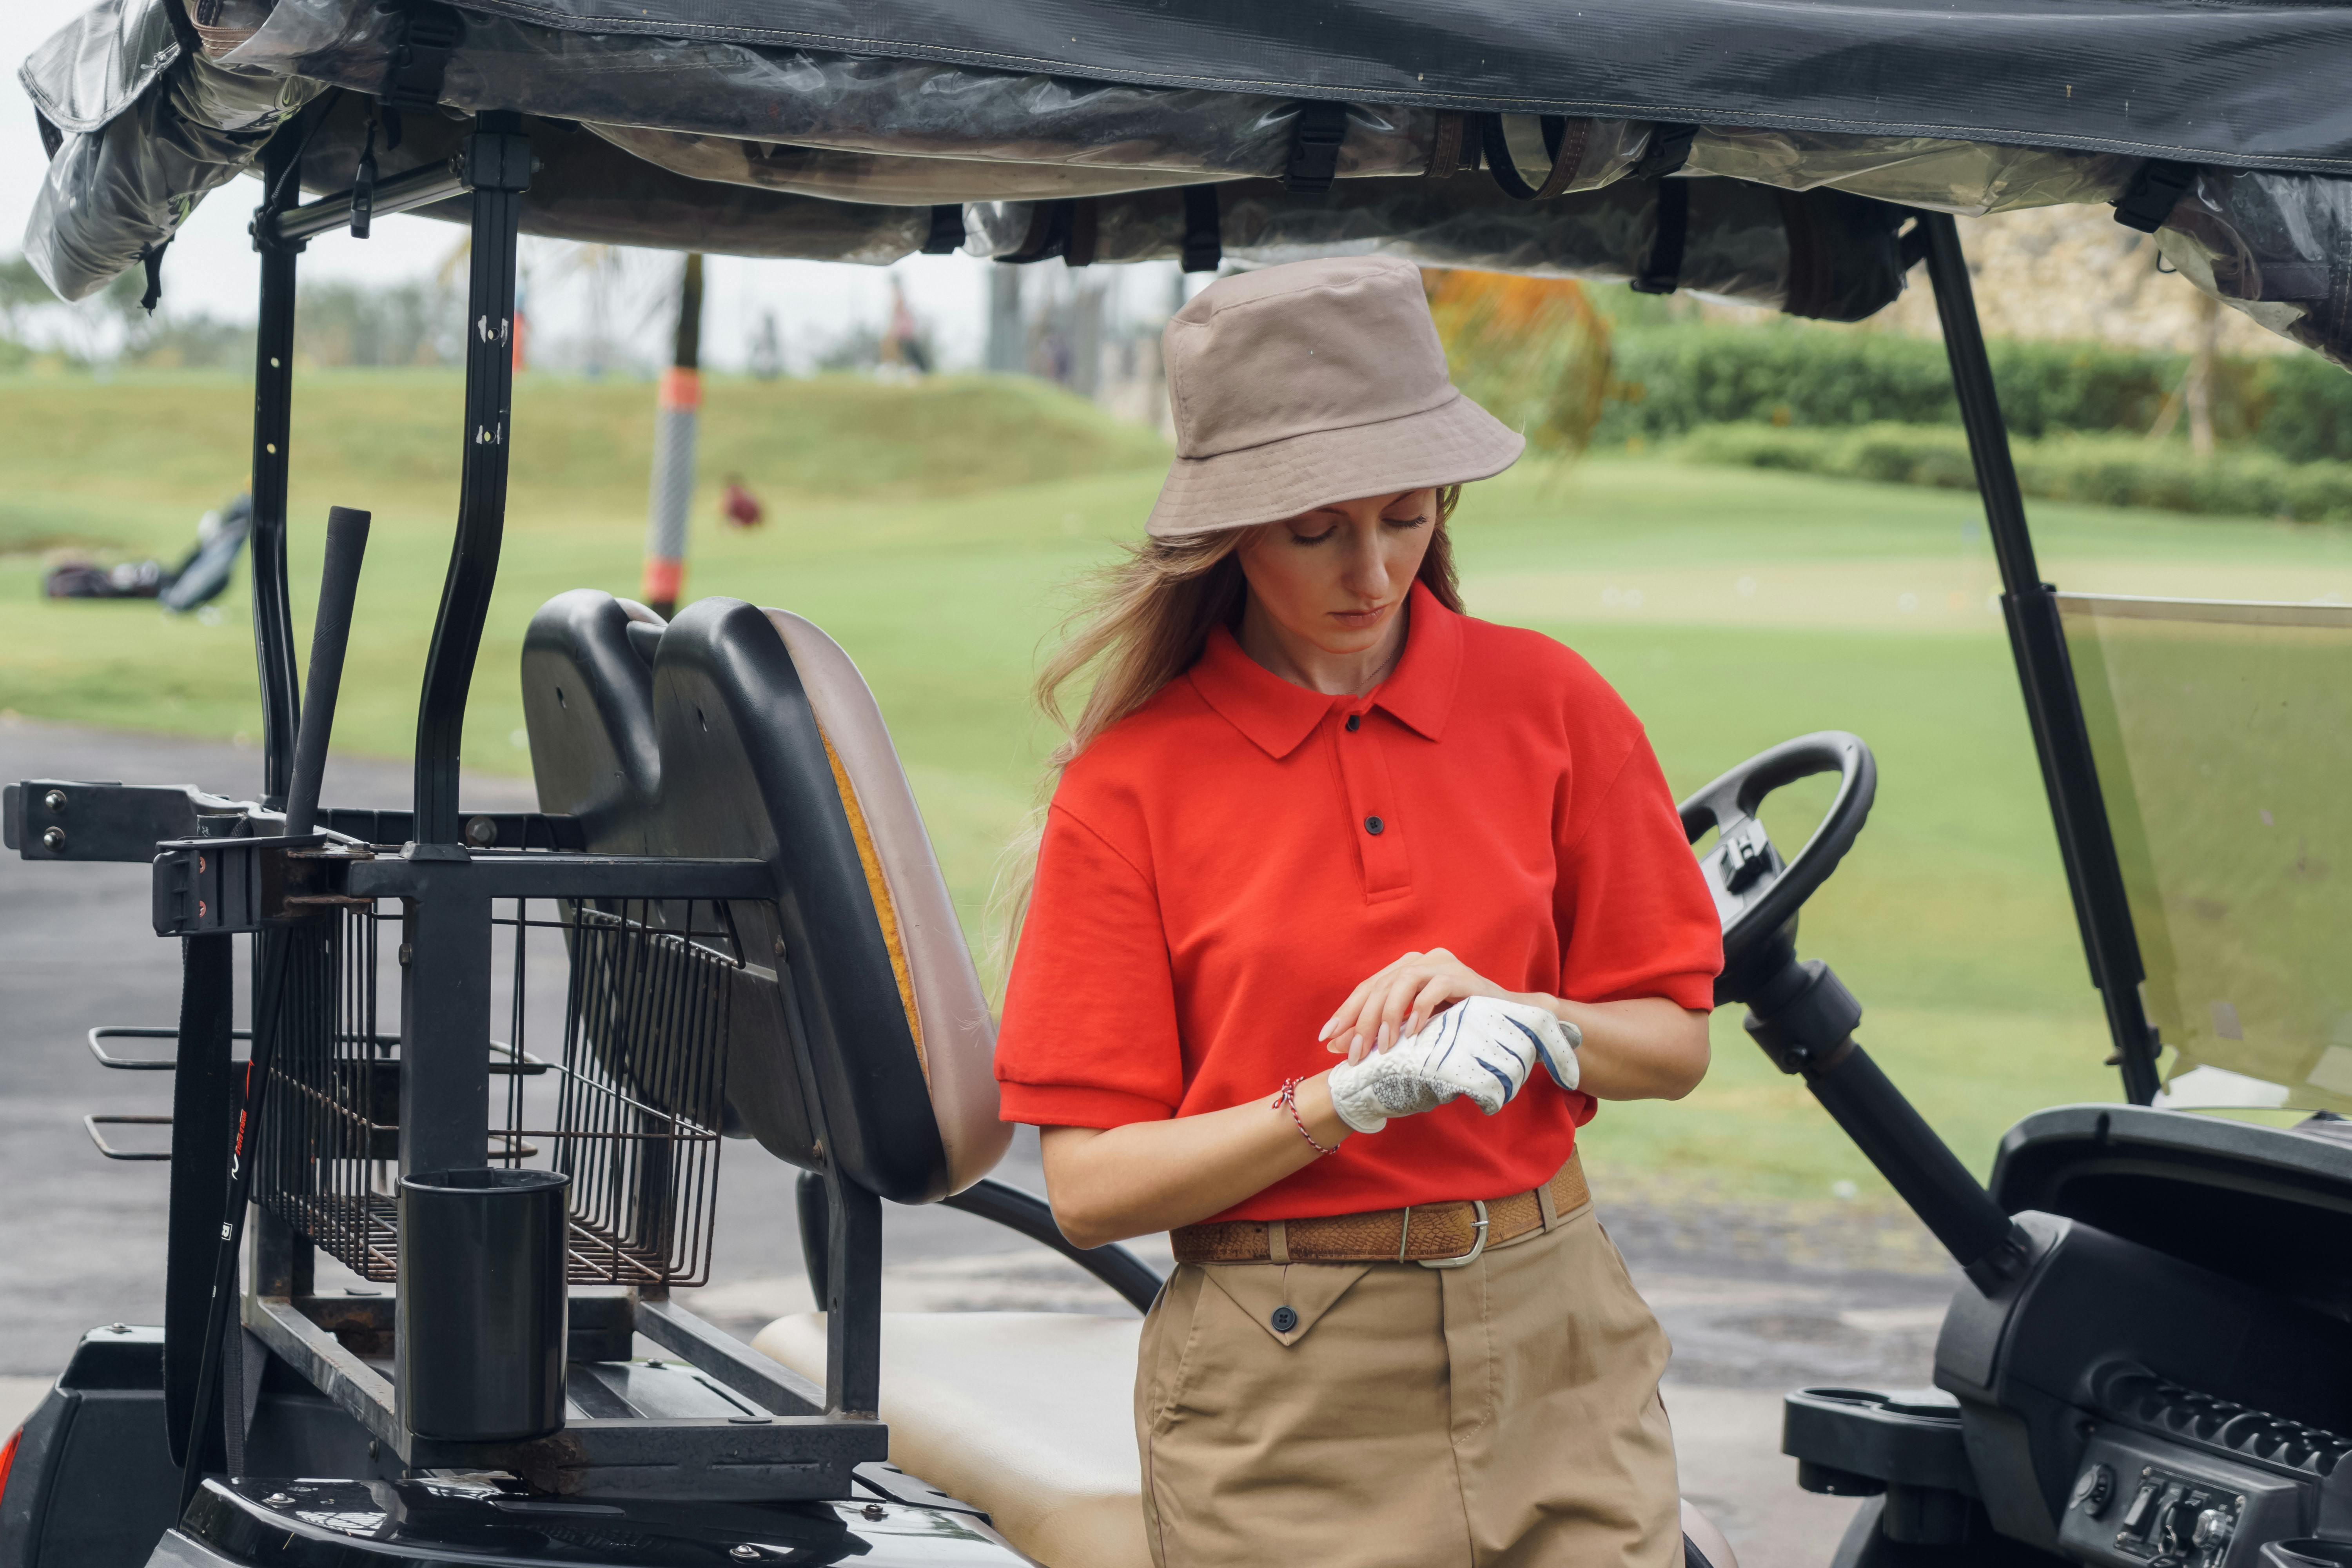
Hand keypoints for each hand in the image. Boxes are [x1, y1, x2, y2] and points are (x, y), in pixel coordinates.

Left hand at [1320, 947, 1513, 1062]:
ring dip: (1388, 1018)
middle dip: (1360, 1022)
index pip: (1368, 988)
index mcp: (1407, 969)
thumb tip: (1338, 1046)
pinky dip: (1418, 1012)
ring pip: (1400, 984)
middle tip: (1352, 1054)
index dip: (1345, 1013)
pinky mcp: (1461, 974)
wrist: (1509, 1020)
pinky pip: (1432, 989)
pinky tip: (1412, 1036)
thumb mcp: (1414, 1029)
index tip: (1326, 1039)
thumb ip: (1382, 1031)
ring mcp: (1441, 964)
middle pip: (1379, 986)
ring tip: (1383, 1048)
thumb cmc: (1458, 1027)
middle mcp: (1421, 960)